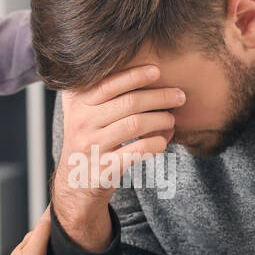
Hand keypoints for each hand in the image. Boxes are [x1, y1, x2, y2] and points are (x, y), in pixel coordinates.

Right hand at [53, 65, 185, 251]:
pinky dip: (156, 143)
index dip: (136, 75)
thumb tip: (147, 74)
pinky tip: (163, 141)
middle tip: (179, 96)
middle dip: (159, 97)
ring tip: (171, 119)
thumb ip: (102, 91)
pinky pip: (138, 150)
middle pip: (129, 102)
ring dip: (161, 119)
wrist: (75, 182)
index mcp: (77, 104)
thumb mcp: (84, 112)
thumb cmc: (89, 140)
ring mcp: (92, 146)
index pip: (109, 83)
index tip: (157, 71)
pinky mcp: (104, 168)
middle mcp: (81, 123)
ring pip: (136, 125)